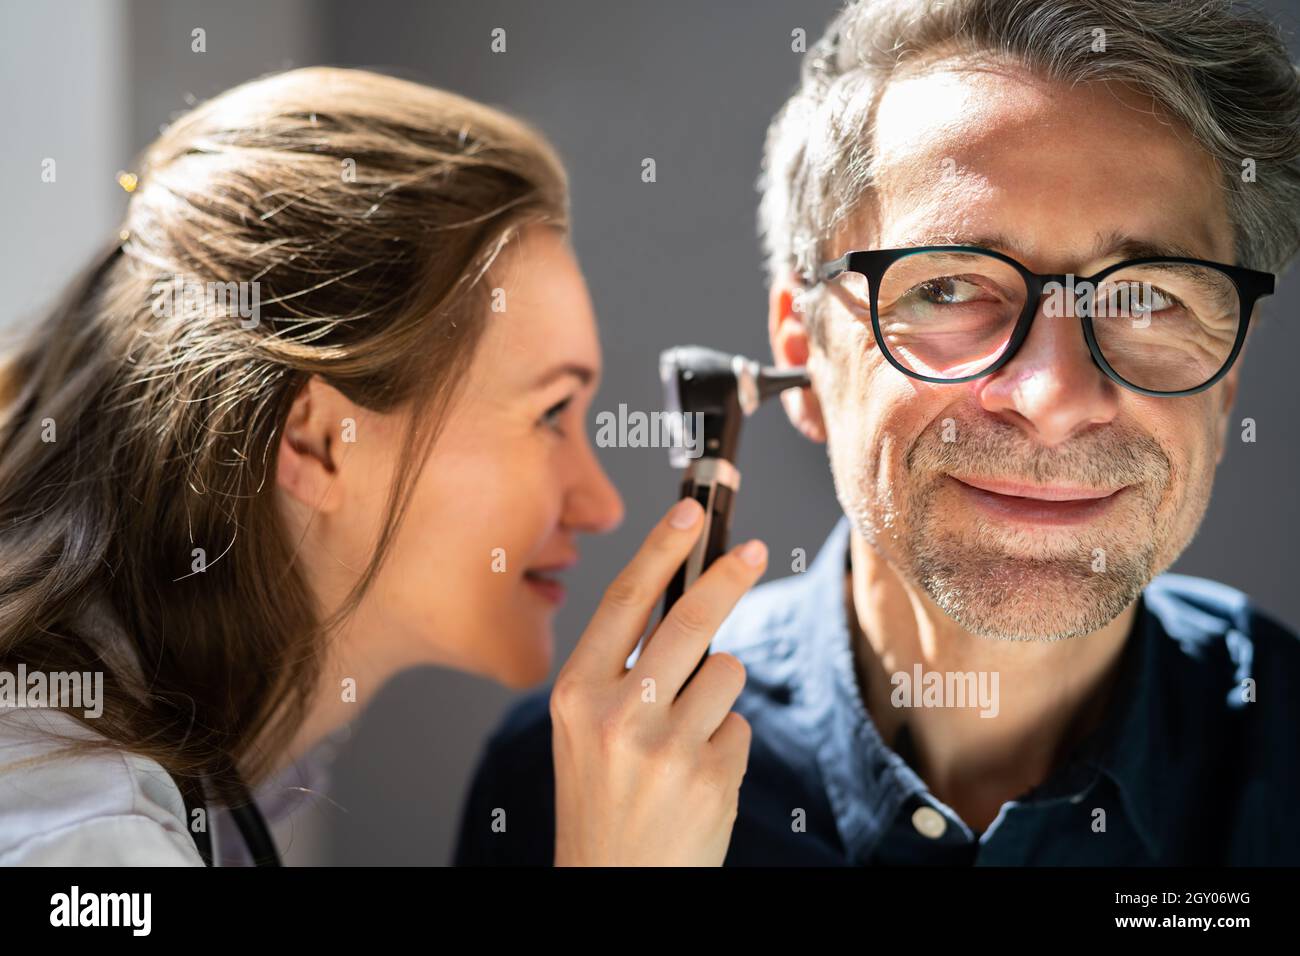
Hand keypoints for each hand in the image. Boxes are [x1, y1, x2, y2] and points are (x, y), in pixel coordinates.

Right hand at [551, 497, 766, 865]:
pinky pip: (739, 727)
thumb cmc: (601, 798)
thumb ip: (622, 670)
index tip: (689, 511)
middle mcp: (616, 715)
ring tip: (684, 740)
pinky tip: (695, 779)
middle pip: (689, 620)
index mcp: (575, 693)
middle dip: (727, 576)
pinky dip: (726, 744)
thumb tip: (690, 601)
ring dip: (719, 693)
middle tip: (752, 550)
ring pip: (726, 672)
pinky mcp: (710, 776)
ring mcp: (665, 747)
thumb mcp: (585, 728)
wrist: (610, 884)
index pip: (624, 601)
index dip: (660, 548)